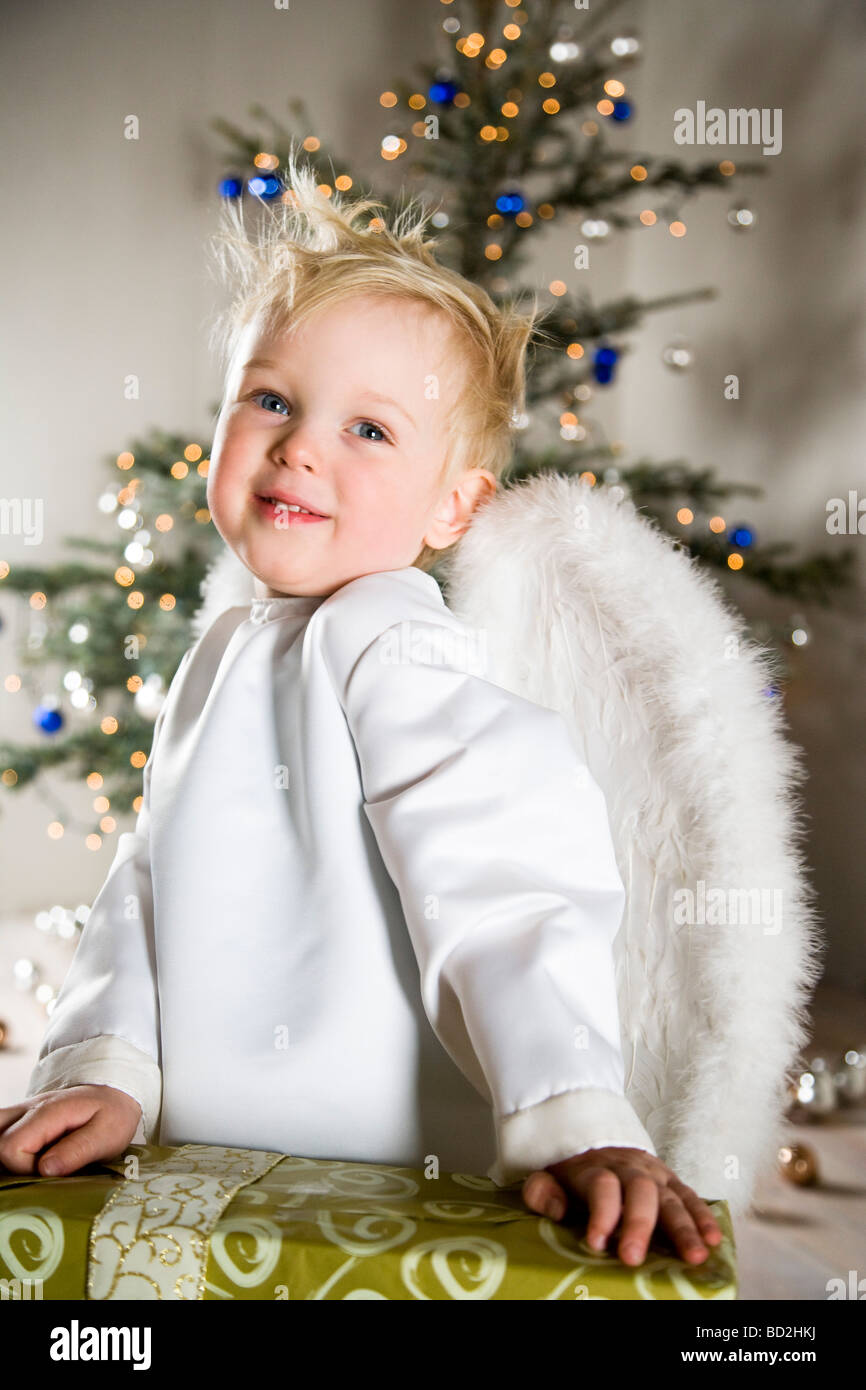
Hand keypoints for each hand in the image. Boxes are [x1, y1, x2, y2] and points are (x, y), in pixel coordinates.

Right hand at [0, 1085, 141, 1177]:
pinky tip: (30, 1160)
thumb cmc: (112, 1115)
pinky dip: (10, 1153)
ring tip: (33, 1166)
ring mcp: (20, 1114)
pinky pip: (1, 1134)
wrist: (113, 1094)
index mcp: (47, 1112)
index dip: (25, 1169)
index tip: (51, 1173)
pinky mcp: (18, 1121)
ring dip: (8, 1158)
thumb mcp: (107, 1135)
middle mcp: (26, 1110)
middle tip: (41, 1170)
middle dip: (13, 1166)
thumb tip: (45, 1170)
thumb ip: (77, 1151)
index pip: (10, 1148)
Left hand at [521, 1146, 723, 1266]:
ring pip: (670, 1197)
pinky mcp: (670, 1179)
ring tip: (694, 1256)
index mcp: (594, 1168)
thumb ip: (541, 1191)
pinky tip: (713, 1238)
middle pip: (639, 1191)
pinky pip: (689, 1196)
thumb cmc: (569, 1171)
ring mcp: (653, 1172)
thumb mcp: (545, 1176)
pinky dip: (703, 1216)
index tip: (596, 1242)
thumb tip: (558, 1210)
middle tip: (634, 1257)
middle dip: (639, 1224)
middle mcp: (627, 1167)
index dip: (601, 1213)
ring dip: (684, 1227)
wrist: (591, 1134)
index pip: (601, 1186)